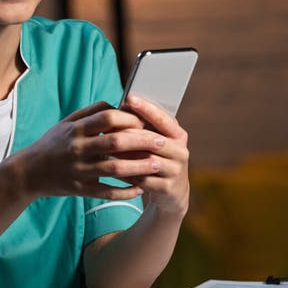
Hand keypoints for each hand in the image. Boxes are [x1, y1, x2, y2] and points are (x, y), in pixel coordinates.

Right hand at [18, 101, 171, 202]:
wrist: (29, 172)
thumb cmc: (53, 143)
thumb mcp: (66, 123)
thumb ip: (90, 112)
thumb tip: (118, 106)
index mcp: (75, 129)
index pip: (107, 117)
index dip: (129, 118)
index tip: (146, 122)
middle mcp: (77, 148)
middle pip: (115, 142)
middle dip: (141, 141)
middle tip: (162, 142)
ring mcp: (79, 170)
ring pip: (114, 168)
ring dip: (139, 167)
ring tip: (157, 165)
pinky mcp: (80, 189)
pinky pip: (107, 191)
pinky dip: (125, 191)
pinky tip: (140, 188)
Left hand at [120, 94, 189, 218]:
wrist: (172, 189)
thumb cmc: (157, 156)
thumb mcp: (156, 139)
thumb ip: (144, 125)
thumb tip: (122, 106)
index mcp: (178, 134)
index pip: (163, 119)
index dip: (146, 108)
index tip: (129, 98)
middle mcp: (181, 151)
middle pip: (153, 140)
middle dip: (130, 133)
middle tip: (109, 127)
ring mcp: (176, 170)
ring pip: (147, 160)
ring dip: (126, 155)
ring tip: (106, 148)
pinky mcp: (167, 188)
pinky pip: (143, 179)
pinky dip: (127, 174)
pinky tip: (112, 170)